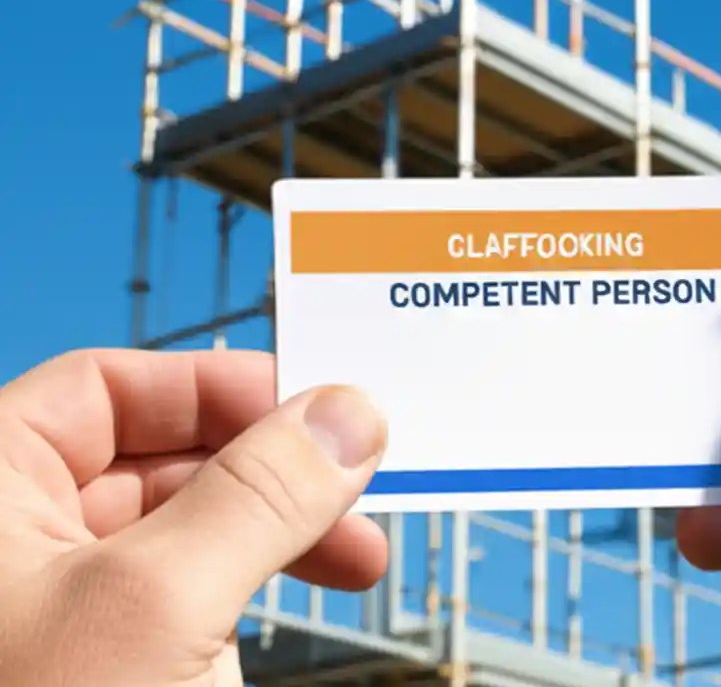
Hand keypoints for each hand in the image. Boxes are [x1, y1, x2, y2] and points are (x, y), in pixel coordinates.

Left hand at [0, 349, 387, 685]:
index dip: (217, 388)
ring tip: (360, 560)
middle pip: (164, 454)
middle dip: (273, 468)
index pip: (106, 390)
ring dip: (286, 527)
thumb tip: (348, 413)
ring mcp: (69, 607)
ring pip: (193, 524)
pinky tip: (310, 594)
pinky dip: (265, 580)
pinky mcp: (117, 661)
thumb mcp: (156, 604)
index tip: (319, 409)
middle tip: (358, 488)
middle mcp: (19, 540)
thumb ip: (259, 494)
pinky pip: (201, 589)